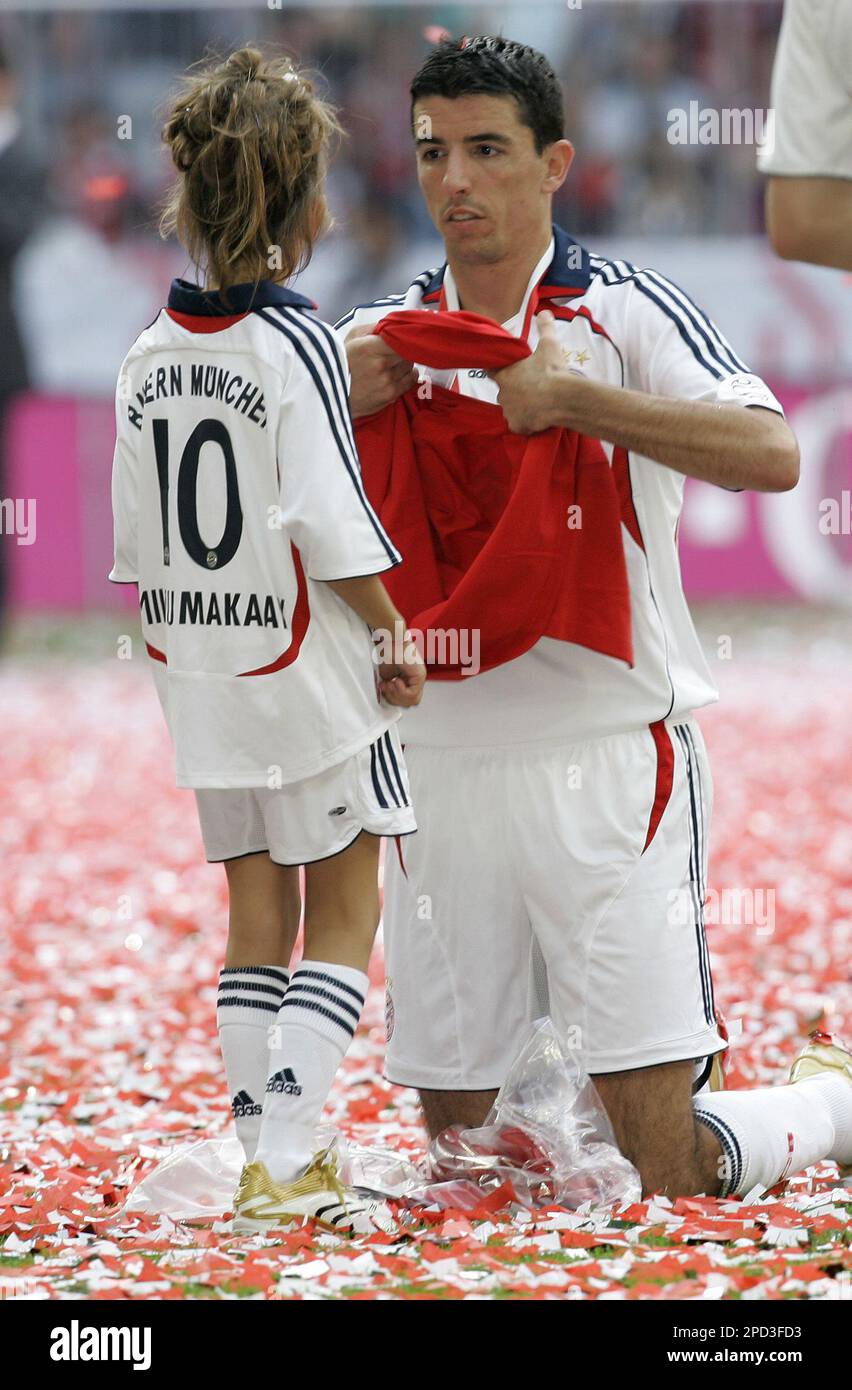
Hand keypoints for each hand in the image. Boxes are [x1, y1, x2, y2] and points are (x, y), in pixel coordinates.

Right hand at [344, 325, 418, 418]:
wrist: (332, 395)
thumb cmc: (342, 364)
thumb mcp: (352, 338)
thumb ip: (374, 328)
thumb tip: (393, 323)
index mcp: (368, 347)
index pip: (400, 337)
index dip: (403, 336)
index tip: (402, 336)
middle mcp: (379, 364)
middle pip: (408, 350)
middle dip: (402, 349)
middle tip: (392, 351)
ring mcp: (386, 381)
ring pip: (410, 364)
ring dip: (404, 362)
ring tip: (390, 364)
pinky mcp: (390, 395)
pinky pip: (411, 380)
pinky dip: (408, 375)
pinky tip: (396, 373)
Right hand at [377, 632, 426, 707]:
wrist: (391, 638)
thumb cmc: (387, 651)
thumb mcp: (385, 675)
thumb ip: (388, 687)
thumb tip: (385, 698)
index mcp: (410, 679)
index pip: (405, 699)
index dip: (392, 698)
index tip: (383, 688)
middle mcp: (417, 679)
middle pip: (410, 703)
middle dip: (394, 698)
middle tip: (385, 687)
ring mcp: (420, 677)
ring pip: (413, 701)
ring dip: (397, 696)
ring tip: (390, 684)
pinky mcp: (420, 675)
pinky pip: (412, 694)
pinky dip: (401, 691)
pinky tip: (396, 680)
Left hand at [490, 310, 571, 433]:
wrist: (561, 399)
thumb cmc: (552, 371)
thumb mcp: (549, 345)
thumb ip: (545, 328)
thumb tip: (545, 312)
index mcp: (506, 375)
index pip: (491, 371)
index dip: (497, 370)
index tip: (501, 370)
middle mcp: (503, 394)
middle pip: (504, 392)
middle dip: (515, 390)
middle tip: (532, 387)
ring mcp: (509, 412)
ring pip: (512, 409)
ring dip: (521, 407)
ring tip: (538, 404)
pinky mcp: (518, 426)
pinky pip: (520, 425)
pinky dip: (527, 423)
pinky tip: (538, 419)